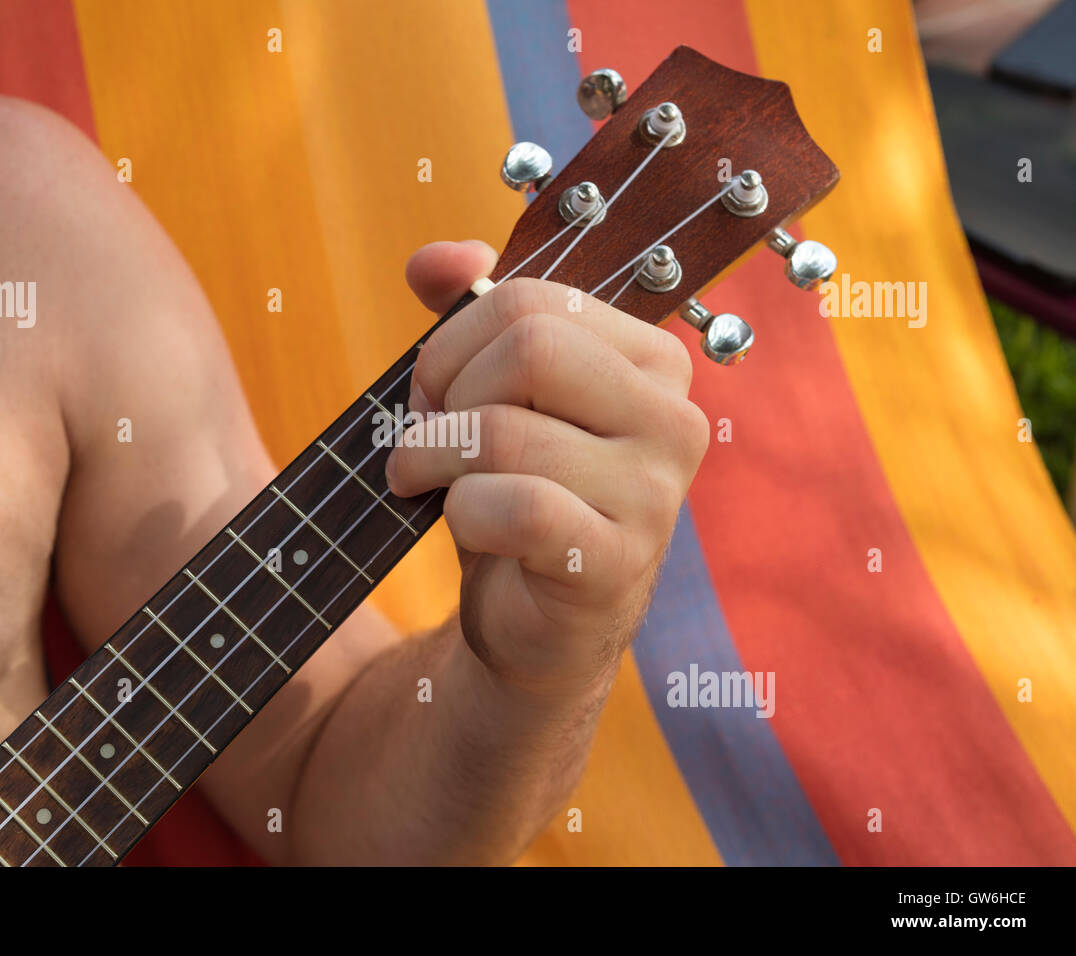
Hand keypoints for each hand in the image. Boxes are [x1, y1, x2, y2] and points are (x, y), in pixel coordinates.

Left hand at [386, 240, 709, 699]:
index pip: (533, 301)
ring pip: (506, 431)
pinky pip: (516, 507)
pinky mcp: (619, 561)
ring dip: (431, 457)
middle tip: (424, 436)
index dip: (454, 341)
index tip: (434, 393)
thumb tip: (434, 260)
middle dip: (446, 390)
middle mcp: (673, 418)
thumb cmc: (518, 492)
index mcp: (652, 360)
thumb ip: (469, 314)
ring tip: (420, 481)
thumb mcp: (496, 394)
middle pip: (528, 349)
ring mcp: (655, 493)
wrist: (538, 621)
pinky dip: (461, 512)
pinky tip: (462, 525)